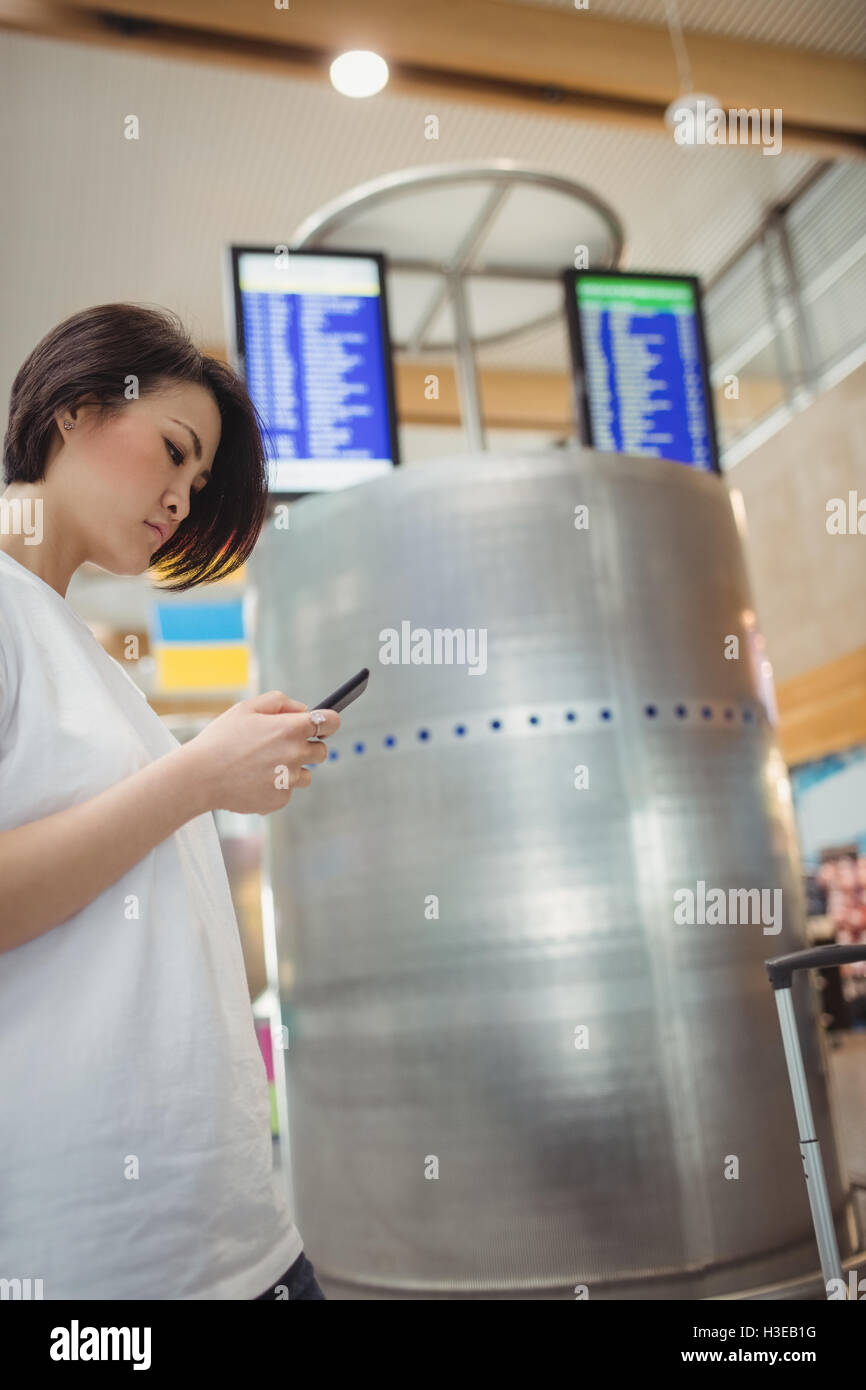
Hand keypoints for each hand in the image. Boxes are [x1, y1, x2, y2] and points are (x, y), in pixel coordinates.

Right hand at [181, 689, 340, 813]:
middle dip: (308, 747)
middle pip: (322, 751)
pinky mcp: (280, 799)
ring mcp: (290, 780)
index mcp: (291, 728)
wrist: (199, 776)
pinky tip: (253, 780)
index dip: (329, 721)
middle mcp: (296, 754)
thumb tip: (303, 709)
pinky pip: (287, 791)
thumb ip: (279, 702)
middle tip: (282, 746)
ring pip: (306, 775)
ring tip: (263, 766)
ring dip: (292, 770)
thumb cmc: (221, 739)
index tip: (323, 725)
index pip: (331, 722)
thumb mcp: (246, 708)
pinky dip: (275, 786)